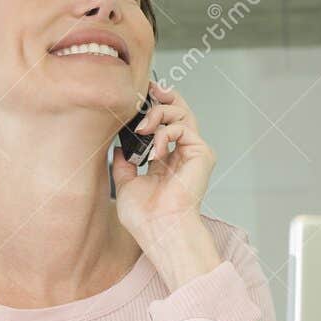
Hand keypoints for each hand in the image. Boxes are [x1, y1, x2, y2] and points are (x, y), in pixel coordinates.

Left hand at [112, 78, 215, 234]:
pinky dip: (165, 134)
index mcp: (166, 161)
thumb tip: (118, 147)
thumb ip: (124, 163)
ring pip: (182, 114)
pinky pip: (183, 129)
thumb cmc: (144, 216)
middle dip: (163, 97)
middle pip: (179, 112)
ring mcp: (193, 153)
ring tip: (142, 129)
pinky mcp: (202, 154)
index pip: (164, 124)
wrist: (158, 229)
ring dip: (158, 114)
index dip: (154, 107)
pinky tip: (154, 151)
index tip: (140, 95)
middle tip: (148, 91)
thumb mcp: (125, 183)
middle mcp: (182, 154)